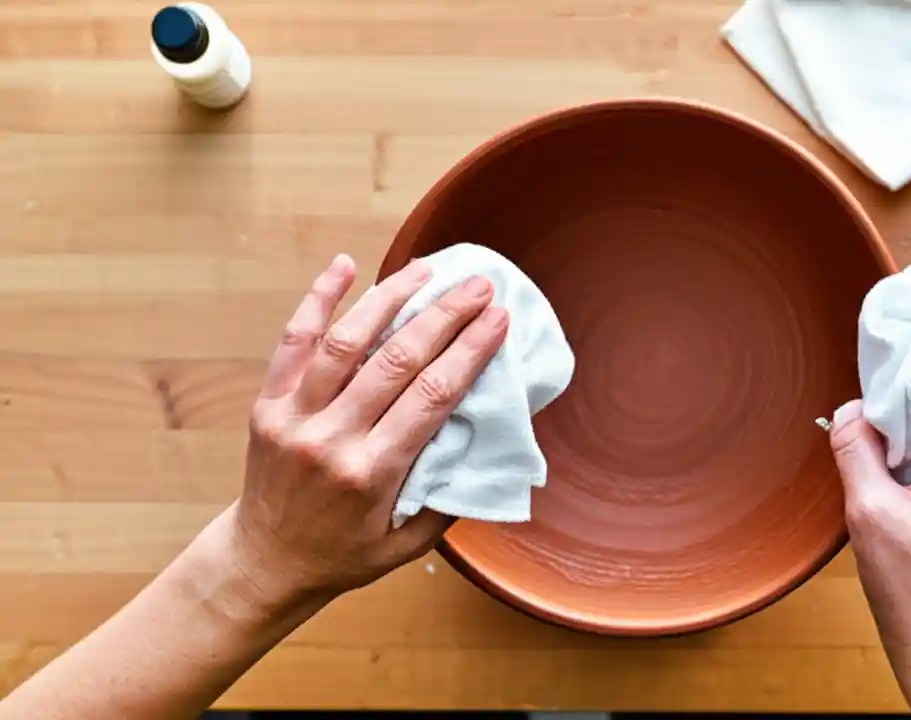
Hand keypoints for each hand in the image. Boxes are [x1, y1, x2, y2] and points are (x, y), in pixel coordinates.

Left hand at [227, 254, 508, 611]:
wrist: (264, 562)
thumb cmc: (346, 553)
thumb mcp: (407, 544)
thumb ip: (448, 495)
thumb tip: (488, 436)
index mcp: (370, 474)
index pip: (431, 397)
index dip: (470, 352)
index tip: (499, 319)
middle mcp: (330, 439)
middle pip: (396, 360)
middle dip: (445, 316)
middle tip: (479, 286)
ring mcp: (293, 417)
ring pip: (345, 341)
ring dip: (390, 298)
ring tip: (428, 270)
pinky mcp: (268, 404)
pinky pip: (293, 341)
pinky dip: (318, 299)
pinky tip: (346, 264)